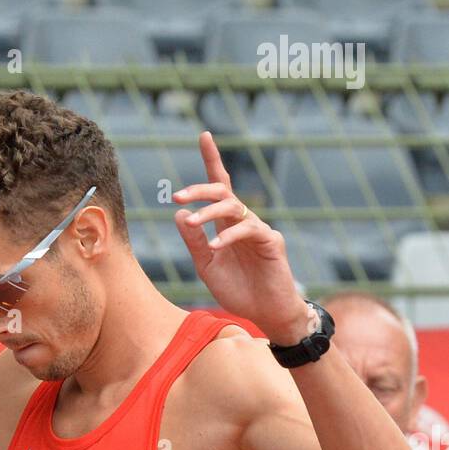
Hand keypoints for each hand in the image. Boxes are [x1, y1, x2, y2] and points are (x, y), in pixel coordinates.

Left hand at [173, 131, 310, 343]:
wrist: (265, 314)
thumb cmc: (238, 290)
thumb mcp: (207, 266)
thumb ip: (194, 241)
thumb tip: (179, 213)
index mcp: (227, 225)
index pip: (219, 188)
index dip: (212, 160)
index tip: (204, 135)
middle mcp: (243, 222)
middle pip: (223, 192)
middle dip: (200, 189)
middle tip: (178, 195)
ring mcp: (258, 229)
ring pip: (233, 207)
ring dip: (209, 212)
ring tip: (192, 221)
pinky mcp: (271, 241)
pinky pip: (248, 229)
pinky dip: (229, 236)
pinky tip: (216, 245)